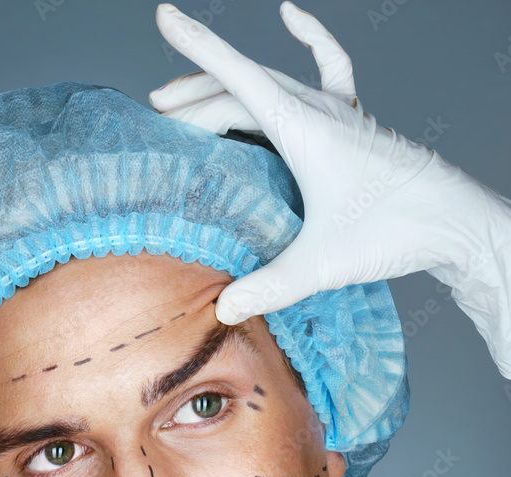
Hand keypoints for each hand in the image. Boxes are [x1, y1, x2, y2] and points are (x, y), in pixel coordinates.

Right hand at [148, 2, 510, 379]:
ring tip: (192, 100)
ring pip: (273, 82)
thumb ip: (270, 285)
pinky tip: (292, 15)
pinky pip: (329, 67)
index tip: (166, 15)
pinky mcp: (356, 123)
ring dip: (230, 85)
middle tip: (159, 111)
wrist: (454, 222)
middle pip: (245, 85)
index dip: (198, 46)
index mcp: (303, 129)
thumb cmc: (396, 230)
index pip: (237, 78)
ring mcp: (340, 113)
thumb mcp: (324, 263)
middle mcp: (319, 110)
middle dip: (197, 91)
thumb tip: (224, 308)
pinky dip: (309, 39)